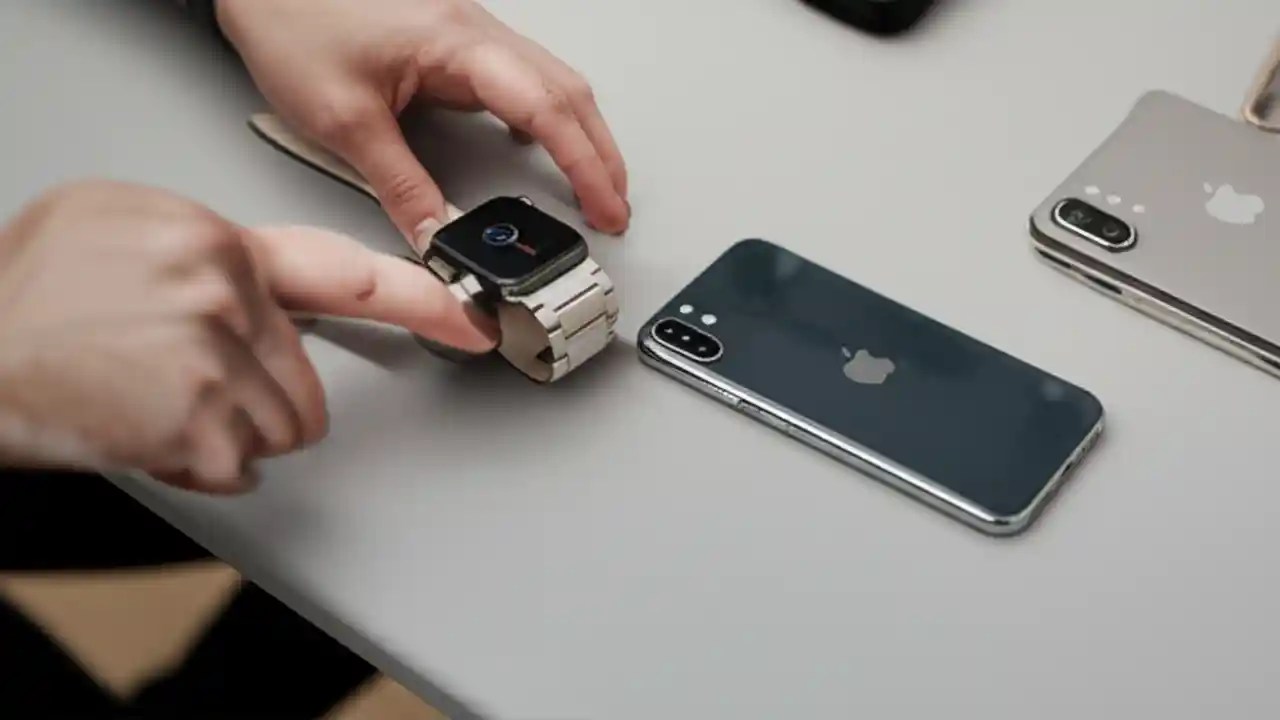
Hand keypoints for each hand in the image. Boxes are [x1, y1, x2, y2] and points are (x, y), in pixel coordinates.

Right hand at [0, 180, 495, 493]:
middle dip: (262, 393)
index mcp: (217, 239)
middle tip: (184, 373)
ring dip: (231, 428)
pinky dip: (201, 461)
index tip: (469, 321)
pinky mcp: (199, 426)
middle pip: (309, 383)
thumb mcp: (126, 223)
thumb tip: (269, 285)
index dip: (422, 302)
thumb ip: (216, 251)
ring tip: (158, 393)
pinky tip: (148, 421)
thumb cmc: (33, 291)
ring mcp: (217, 361)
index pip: (347, 273)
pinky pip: (241, 464)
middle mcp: (227, 294)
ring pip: (283, 428)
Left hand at [216, 0, 630, 239]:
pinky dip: (545, 114)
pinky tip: (537, 139)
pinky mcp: (454, 37)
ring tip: (593, 183)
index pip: (545, 108)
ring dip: (580, 133)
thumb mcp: (344, 120)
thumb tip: (438, 234)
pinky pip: (521, 75)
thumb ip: (400, 186)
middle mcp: (474, 30)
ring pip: (551, 80)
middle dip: (601, 153)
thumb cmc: (290, 18)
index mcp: (456, 44)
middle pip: (567, 92)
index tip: (605, 206)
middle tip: (615, 207)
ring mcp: (468, 30)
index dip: (584, 163)